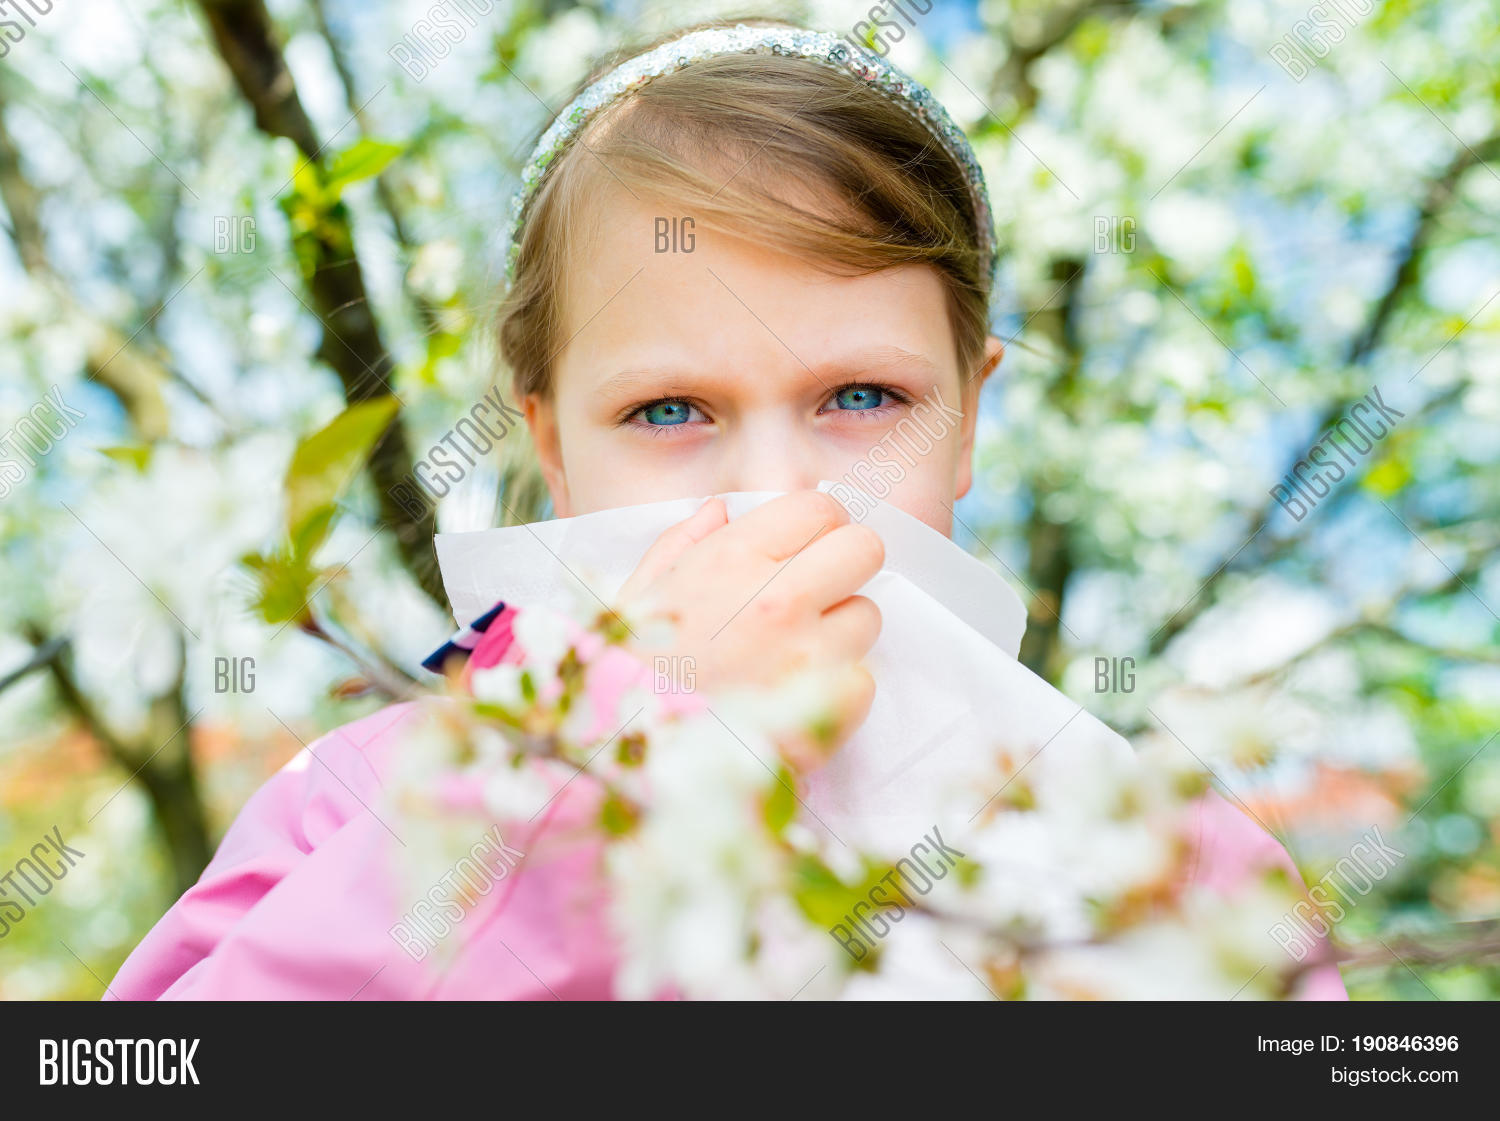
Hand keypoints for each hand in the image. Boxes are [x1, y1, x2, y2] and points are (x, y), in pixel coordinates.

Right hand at [616, 490, 883, 768]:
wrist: (628, 755)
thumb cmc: (627, 673)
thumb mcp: (637, 593)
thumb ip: (681, 543)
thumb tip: (721, 511)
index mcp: (733, 559)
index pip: (820, 510)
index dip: (813, 527)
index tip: (801, 548)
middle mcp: (780, 598)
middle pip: (863, 550)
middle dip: (841, 566)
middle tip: (812, 593)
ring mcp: (810, 655)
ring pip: (867, 616)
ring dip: (838, 631)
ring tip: (791, 655)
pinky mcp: (829, 710)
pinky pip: (863, 678)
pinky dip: (837, 689)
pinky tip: (794, 697)